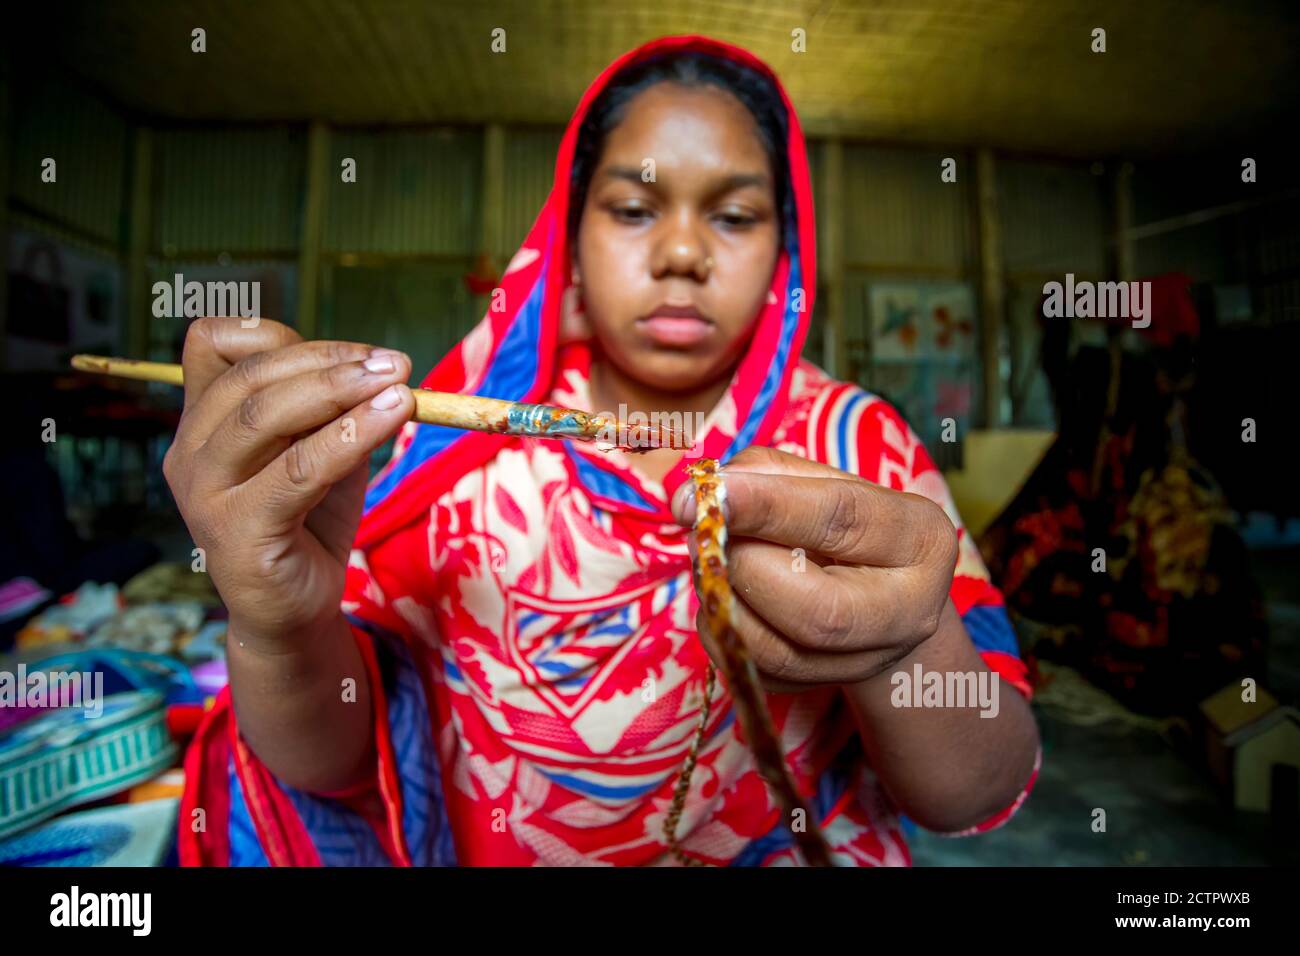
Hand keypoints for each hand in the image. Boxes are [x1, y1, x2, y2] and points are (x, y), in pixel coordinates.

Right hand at [163, 317, 414, 649]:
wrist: (295, 610)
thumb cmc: (308, 521)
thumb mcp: (321, 448)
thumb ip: (332, 408)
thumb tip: (382, 368)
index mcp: (202, 420)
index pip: (213, 343)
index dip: (278, 334)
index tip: (350, 352)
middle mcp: (190, 450)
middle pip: (251, 377)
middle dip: (329, 362)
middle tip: (395, 363)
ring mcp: (205, 492)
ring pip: (267, 416)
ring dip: (341, 391)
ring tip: (400, 387)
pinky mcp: (238, 531)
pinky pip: (297, 470)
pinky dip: (348, 437)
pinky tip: (389, 420)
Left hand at [671, 446, 958, 691]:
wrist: (874, 590)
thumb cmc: (843, 524)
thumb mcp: (819, 481)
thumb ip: (762, 475)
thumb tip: (695, 498)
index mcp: (919, 538)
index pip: (840, 519)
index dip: (767, 507)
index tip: (710, 495)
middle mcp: (908, 611)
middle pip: (815, 611)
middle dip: (744, 566)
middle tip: (708, 534)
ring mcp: (868, 661)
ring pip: (776, 651)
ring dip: (724, 600)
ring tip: (715, 559)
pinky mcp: (821, 687)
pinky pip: (752, 669)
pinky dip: (720, 628)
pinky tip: (728, 594)